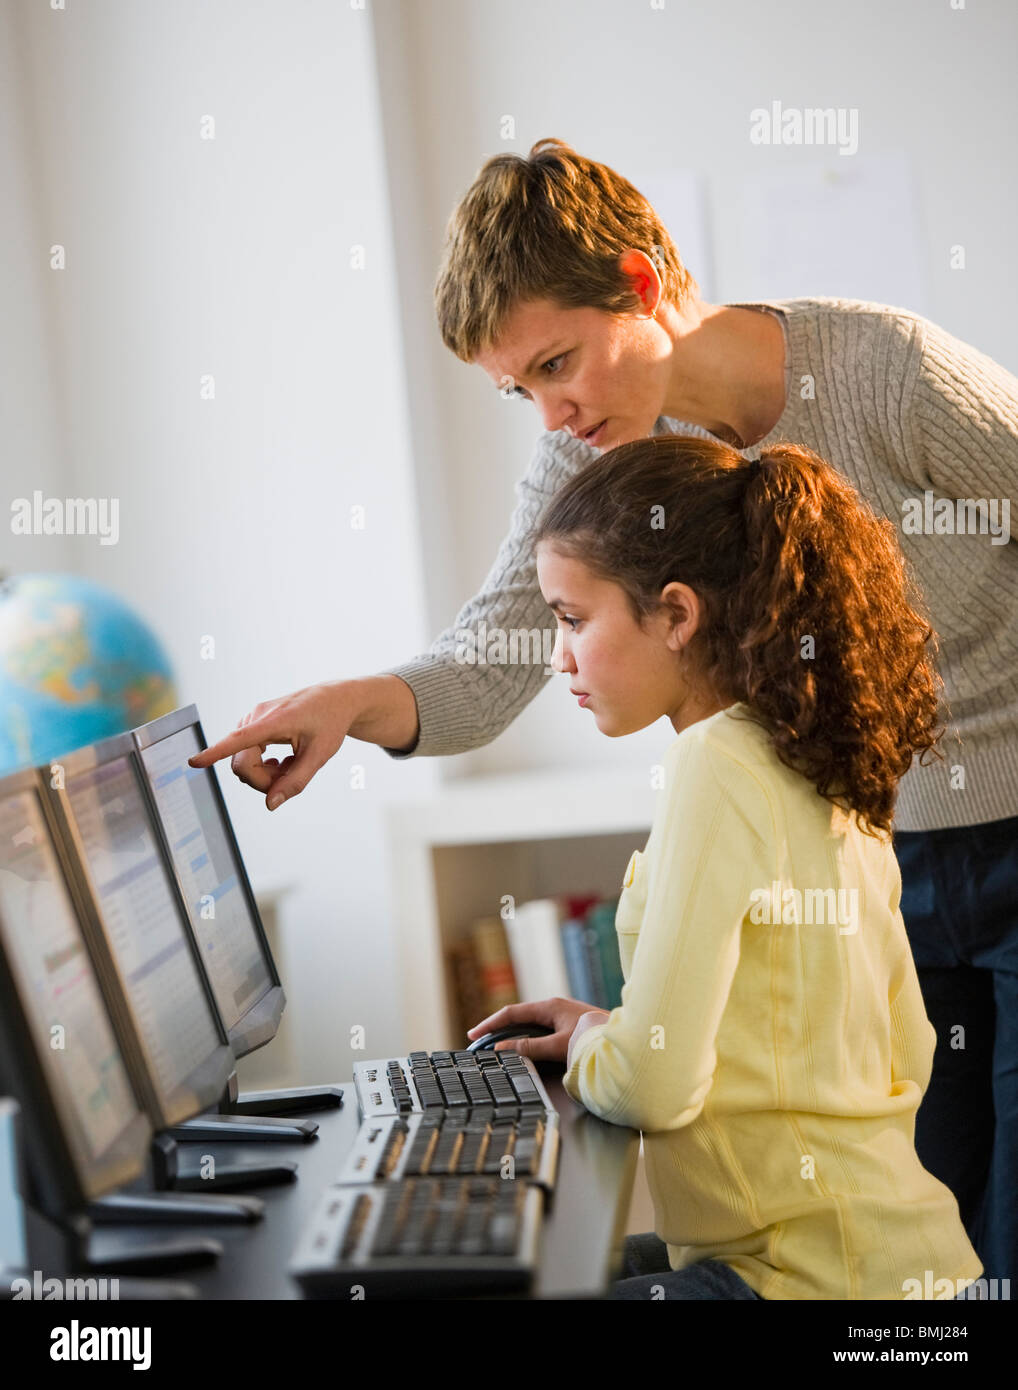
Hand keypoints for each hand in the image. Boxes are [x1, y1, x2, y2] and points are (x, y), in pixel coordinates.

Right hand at [187, 681, 355, 810]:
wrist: (335, 699)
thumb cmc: (330, 723)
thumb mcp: (320, 756)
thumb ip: (296, 782)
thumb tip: (270, 805)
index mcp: (273, 721)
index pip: (238, 740)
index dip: (214, 753)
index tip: (193, 762)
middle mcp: (256, 717)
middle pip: (242, 764)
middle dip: (263, 780)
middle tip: (290, 777)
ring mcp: (253, 719)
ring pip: (244, 761)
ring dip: (266, 773)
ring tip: (291, 765)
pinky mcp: (253, 724)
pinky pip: (248, 753)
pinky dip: (264, 764)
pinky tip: (285, 760)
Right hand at [467, 997, 608, 1064]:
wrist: (626, 1040)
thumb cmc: (596, 1039)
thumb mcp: (560, 1046)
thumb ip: (531, 1048)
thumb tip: (502, 1049)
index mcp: (550, 1006)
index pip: (512, 1013)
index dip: (490, 1024)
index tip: (474, 1034)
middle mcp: (555, 1007)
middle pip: (519, 1016)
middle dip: (498, 1028)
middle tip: (480, 1042)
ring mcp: (562, 1015)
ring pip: (530, 1023)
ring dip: (512, 1034)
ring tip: (496, 1046)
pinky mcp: (569, 1025)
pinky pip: (540, 1029)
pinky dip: (527, 1037)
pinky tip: (523, 1047)